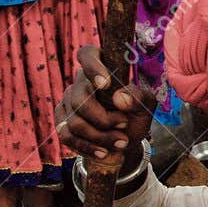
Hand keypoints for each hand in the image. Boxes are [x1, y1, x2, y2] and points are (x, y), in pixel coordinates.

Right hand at [56, 44, 155, 159]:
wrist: (124, 142)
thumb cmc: (134, 117)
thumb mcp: (145, 107)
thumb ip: (139, 98)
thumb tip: (119, 97)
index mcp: (101, 68)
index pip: (87, 54)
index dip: (93, 67)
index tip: (106, 84)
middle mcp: (80, 83)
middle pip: (79, 99)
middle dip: (103, 119)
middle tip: (124, 125)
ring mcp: (67, 103)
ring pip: (75, 122)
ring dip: (100, 137)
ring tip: (122, 142)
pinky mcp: (62, 123)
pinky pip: (67, 136)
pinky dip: (88, 147)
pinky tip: (104, 152)